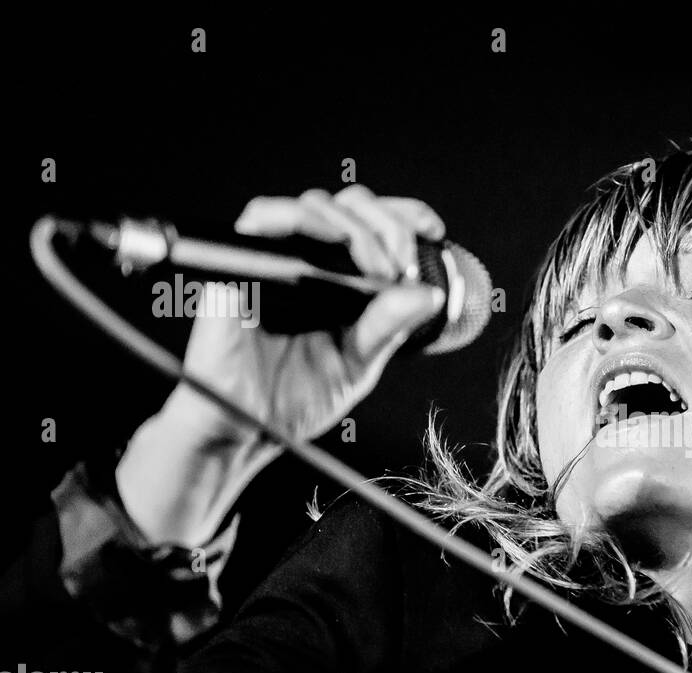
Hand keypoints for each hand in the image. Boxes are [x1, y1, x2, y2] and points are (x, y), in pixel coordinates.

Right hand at [117, 184, 444, 546]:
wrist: (244, 428)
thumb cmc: (292, 397)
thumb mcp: (357, 364)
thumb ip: (388, 327)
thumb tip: (428, 294)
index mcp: (338, 278)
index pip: (374, 223)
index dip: (405, 215)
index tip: (431, 232)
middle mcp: (306, 260)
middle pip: (351, 204)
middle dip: (387, 226)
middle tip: (400, 269)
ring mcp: (273, 258)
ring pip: (315, 205)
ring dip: (355, 228)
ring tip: (376, 271)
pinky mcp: (237, 263)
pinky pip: (262, 218)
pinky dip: (300, 222)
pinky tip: (329, 252)